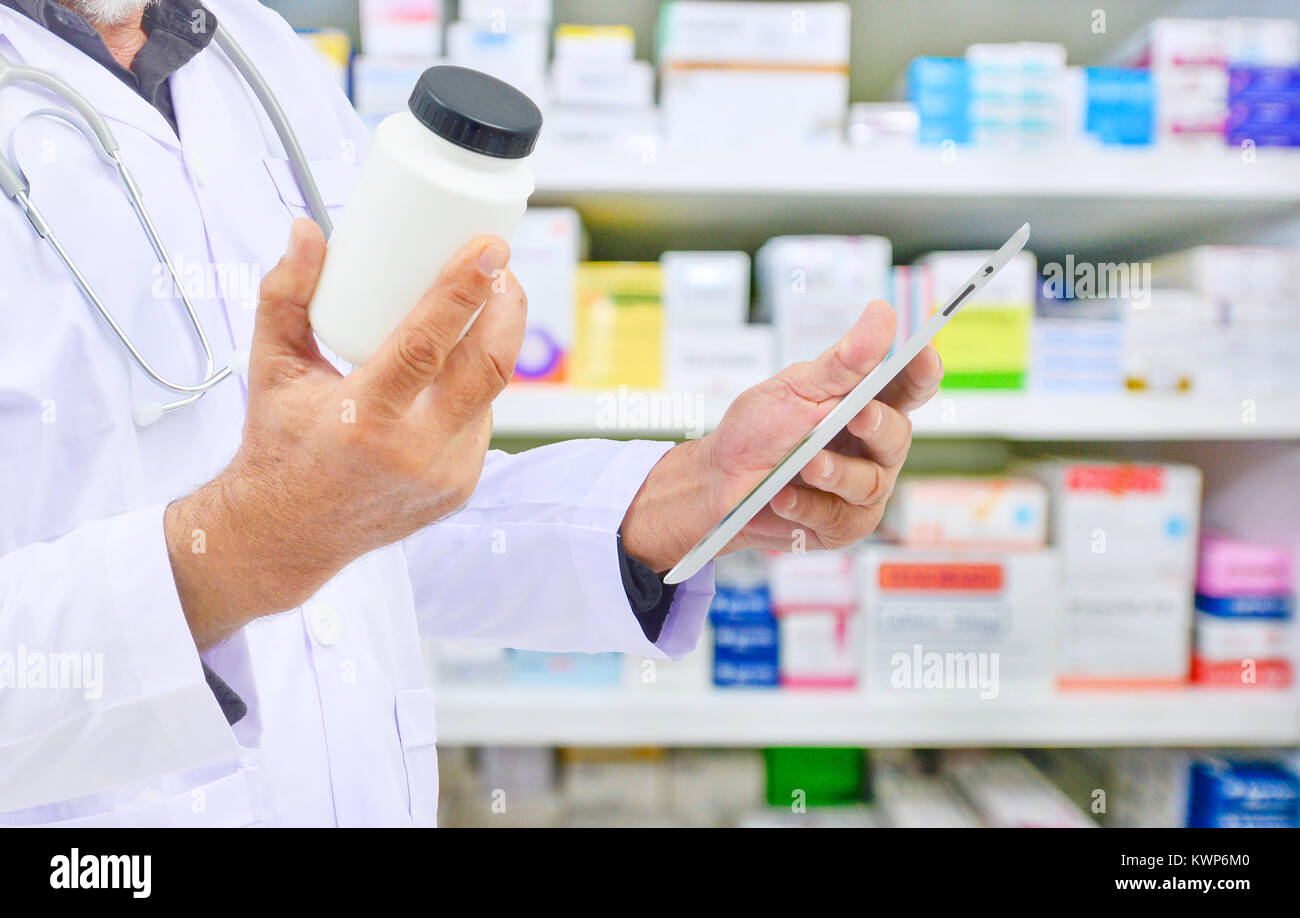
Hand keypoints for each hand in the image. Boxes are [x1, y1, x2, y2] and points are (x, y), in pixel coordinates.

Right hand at [165, 219, 525, 647]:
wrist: (288, 534)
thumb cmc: (280, 440)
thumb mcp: (269, 366)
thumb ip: (284, 294)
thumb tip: (308, 231)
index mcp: (363, 420)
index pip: (428, 345)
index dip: (464, 291)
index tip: (491, 248)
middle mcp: (413, 453)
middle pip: (487, 368)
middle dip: (507, 308)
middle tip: (500, 268)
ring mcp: (445, 476)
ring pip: (489, 394)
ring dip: (493, 343)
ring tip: (484, 303)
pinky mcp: (462, 488)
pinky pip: (482, 421)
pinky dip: (475, 386)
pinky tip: (465, 360)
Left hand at [622, 300, 941, 570]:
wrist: (718, 484)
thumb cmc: (760, 430)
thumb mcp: (795, 389)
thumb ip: (842, 361)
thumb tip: (884, 313)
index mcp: (868, 404)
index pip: (910, 387)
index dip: (923, 372)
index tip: (923, 355)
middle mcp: (874, 448)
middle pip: (898, 435)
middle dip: (879, 424)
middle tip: (858, 416)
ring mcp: (862, 489)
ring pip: (871, 482)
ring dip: (836, 472)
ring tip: (807, 465)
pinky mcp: (843, 525)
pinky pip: (838, 516)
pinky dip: (807, 505)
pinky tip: (783, 497)